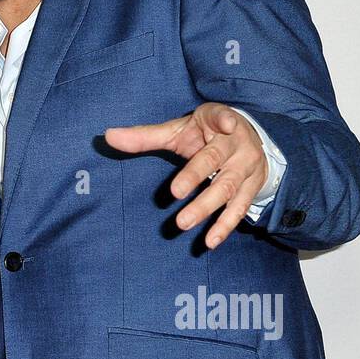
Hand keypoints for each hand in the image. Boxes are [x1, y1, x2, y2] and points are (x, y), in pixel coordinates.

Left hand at [104, 102, 268, 249]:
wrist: (249, 139)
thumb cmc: (205, 133)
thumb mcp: (179, 130)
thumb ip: (145, 136)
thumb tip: (108, 137)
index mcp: (217, 122)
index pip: (221, 117)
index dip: (223, 120)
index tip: (226, 123)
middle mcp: (236, 144)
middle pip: (214, 160)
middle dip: (195, 176)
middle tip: (175, 193)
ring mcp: (246, 167)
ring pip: (227, 188)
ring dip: (206, 207)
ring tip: (183, 223)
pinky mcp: (252, 188)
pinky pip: (239, 208)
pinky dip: (225, 226)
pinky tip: (210, 241)